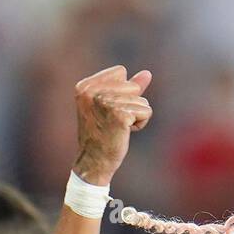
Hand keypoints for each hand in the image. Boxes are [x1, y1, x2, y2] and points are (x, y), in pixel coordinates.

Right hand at [72, 65, 152, 185]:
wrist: (94, 162)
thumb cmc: (103, 134)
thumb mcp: (111, 106)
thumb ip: (128, 88)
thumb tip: (148, 73)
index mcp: (85, 86)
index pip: (120, 71)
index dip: (122, 91)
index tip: (108, 110)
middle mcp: (92, 91)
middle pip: (132, 85)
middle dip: (131, 104)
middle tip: (114, 121)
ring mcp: (105, 102)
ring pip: (141, 99)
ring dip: (136, 116)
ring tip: (119, 128)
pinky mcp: (120, 114)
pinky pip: (146, 111)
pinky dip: (140, 124)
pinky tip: (125, 132)